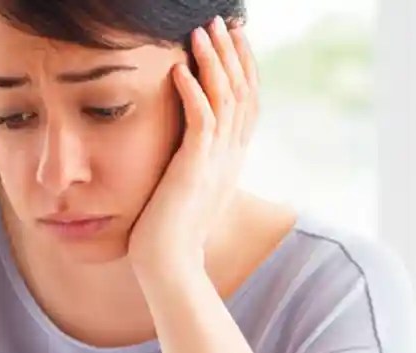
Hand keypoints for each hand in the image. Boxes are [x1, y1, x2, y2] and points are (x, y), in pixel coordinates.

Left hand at [127, 16, 258, 278]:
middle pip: (242, 91)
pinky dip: (192, 93)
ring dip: (213, 63)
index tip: (233, 38)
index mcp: (231, 157)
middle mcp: (231, 155)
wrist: (169, 264)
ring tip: (201, 32)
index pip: (246, 100)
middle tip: (224, 21)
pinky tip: (178, 70)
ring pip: (225, 99)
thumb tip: (182, 147)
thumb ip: (191, 161)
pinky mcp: (195, 169)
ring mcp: (216, 161)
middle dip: (233, 53)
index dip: (243, 66)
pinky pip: (200, 122)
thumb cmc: (168, 231)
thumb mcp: (187, 187)